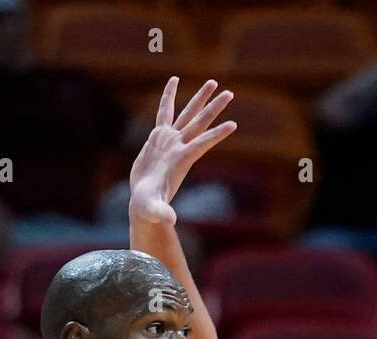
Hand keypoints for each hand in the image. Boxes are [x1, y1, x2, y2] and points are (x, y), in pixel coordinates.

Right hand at [129, 77, 236, 226]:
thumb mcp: (154, 210)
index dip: (216, 135)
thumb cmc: (149, 207)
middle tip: (230, 93)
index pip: (202, 144)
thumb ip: (163, 213)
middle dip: (213, 108)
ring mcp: (169, 140)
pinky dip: (169, 96)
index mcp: (180, 160)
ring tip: (213, 82)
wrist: (144, 202)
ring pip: (187, 114)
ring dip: (199, 99)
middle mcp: (178, 146)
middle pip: (199, 123)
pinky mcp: (157, 137)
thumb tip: (169, 220)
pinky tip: (174, 80)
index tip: (233, 125)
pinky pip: (164, 111)